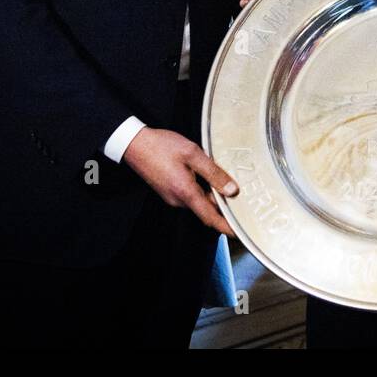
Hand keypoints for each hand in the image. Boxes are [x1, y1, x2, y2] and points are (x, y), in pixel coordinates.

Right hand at [122, 127, 237, 235]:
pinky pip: (191, 196)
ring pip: (199, 201)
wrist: (134, 144)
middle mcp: (178, 200)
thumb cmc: (161, 146)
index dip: (227, 227)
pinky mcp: (169, 192)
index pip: (211, 218)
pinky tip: (207, 176)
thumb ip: (213, 172)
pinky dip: (203, 190)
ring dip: (212, 196)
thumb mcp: (192, 154)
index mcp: (186, 193)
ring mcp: (172, 197)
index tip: (240, 233)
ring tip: (226, 181)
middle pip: (207, 209)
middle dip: (223, 206)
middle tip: (242, 197)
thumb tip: (232, 190)